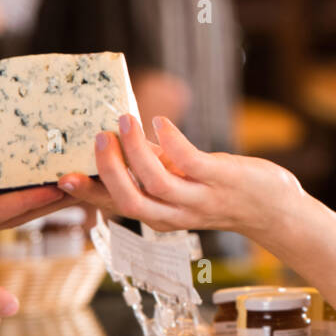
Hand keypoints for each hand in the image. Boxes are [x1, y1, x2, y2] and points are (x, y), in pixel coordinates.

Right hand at [56, 114, 305, 239]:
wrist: (273, 208)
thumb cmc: (225, 191)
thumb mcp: (183, 182)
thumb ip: (155, 164)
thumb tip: (123, 136)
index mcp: (161, 214)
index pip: (117, 207)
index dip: (90, 195)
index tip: (62, 177)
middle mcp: (175, 213)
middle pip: (130, 201)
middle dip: (109, 171)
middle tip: (98, 138)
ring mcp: (198, 198)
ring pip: (155, 183)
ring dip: (136, 151)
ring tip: (125, 121)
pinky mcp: (220, 180)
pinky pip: (189, 161)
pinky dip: (171, 140)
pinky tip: (160, 122)